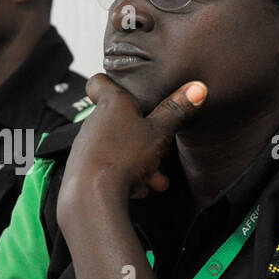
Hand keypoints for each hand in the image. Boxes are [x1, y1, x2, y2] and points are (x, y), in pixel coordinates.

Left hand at [58, 75, 206, 223]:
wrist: (92, 196)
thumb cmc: (122, 158)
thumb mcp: (160, 132)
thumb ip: (176, 111)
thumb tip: (196, 88)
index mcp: (111, 104)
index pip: (99, 82)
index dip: (111, 82)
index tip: (125, 88)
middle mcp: (94, 122)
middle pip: (119, 122)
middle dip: (142, 136)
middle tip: (159, 147)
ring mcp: (86, 146)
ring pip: (118, 149)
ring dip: (139, 162)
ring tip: (156, 178)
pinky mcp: (82, 169)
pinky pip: (108, 169)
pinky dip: (124, 178)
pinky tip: (138, 189)